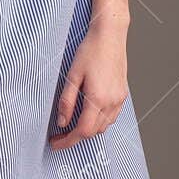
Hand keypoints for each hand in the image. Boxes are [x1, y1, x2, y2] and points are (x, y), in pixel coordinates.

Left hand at [50, 17, 128, 149]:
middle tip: (59, 135)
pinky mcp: (123, 94)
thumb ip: (67, 101)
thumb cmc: (90, 50)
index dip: (68, 141)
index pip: (82, 131)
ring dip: (88, 130)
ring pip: (104, 126)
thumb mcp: (72, 75)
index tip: (55, 143)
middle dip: (76, 138)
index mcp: (98, 98)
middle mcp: (112, 102)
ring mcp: (119, 99)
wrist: (110, 35)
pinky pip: (112, 117)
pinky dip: (99, 122)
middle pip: (93, 132)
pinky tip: (89, 115)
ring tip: (72, 126)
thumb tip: (62, 122)